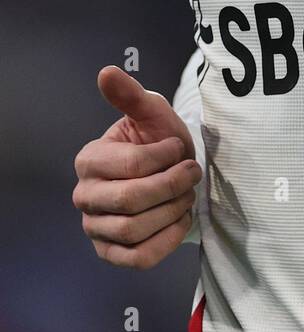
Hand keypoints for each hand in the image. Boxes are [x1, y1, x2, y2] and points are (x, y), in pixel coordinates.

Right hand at [72, 66, 201, 268]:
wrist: (172, 171)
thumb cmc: (159, 140)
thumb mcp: (152, 113)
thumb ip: (131, 96)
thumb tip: (107, 72)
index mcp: (89, 160)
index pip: (132, 166)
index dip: (166, 159)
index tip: (178, 149)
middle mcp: (84, 197)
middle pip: (132, 201)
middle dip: (173, 187)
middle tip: (191, 174)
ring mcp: (95, 228)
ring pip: (135, 230)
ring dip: (172, 211)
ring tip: (186, 195)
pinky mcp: (112, 254)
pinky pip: (139, 259)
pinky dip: (167, 240)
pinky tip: (179, 219)